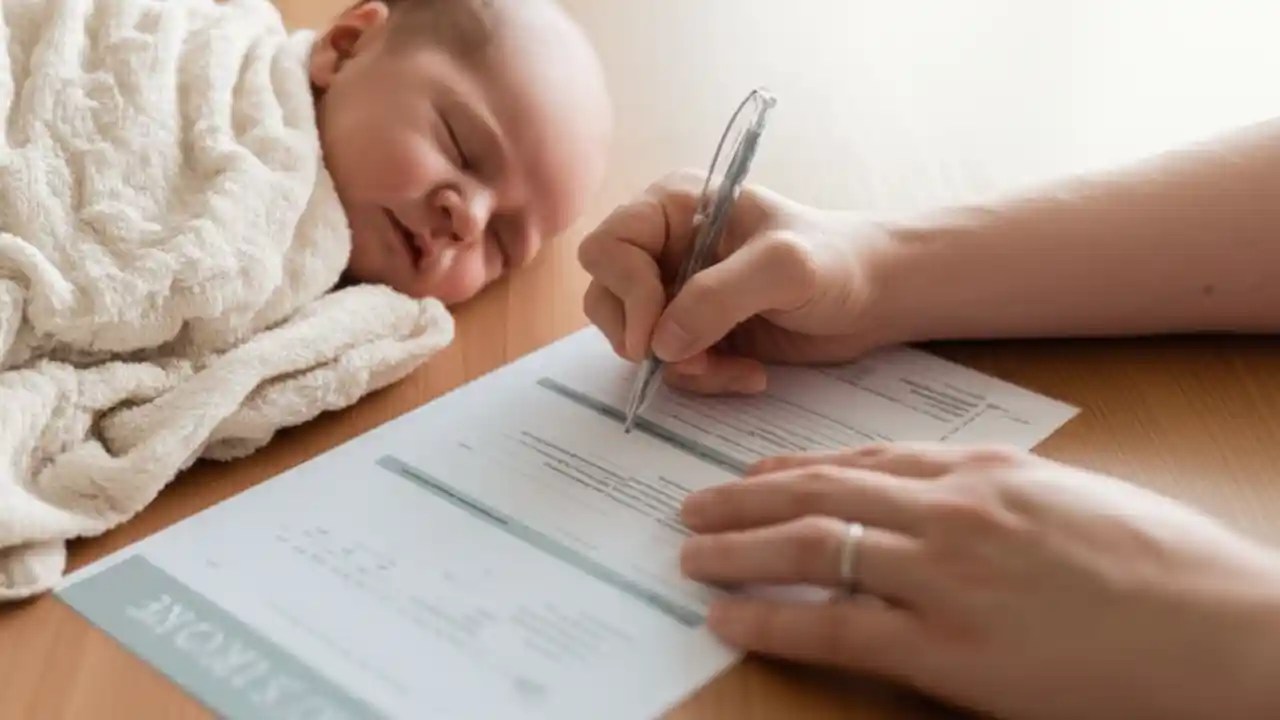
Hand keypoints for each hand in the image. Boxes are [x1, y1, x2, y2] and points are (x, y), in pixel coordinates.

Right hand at [578, 170, 898, 394]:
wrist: (876, 297)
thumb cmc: (837, 262)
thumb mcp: (783, 268)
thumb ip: (718, 297)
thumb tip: (660, 343)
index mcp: (674, 207)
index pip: (608, 247)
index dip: (624, 293)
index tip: (657, 334)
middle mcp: (664, 246)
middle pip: (606, 297)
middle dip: (645, 338)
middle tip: (690, 359)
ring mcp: (676, 292)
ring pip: (635, 341)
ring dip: (681, 366)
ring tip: (733, 368)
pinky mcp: (695, 332)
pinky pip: (670, 366)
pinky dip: (704, 379)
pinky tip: (749, 372)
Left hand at [679, 444, 1279, 719]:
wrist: (1224, 630)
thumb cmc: (1163, 566)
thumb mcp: (1068, 499)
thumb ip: (991, 492)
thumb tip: (931, 494)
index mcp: (984, 470)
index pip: (862, 458)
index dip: (793, 468)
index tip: (751, 476)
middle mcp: (952, 509)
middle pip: (820, 491)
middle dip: (744, 498)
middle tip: (693, 507)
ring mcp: (945, 574)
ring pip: (811, 544)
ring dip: (738, 548)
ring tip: (692, 554)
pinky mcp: (948, 646)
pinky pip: (833, 622)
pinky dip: (771, 615)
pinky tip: (729, 615)